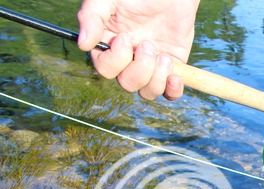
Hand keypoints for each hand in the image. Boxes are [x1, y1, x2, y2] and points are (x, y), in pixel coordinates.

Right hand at [77, 0, 199, 99]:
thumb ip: (92, 17)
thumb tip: (83, 44)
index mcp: (110, 46)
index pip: (106, 69)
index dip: (116, 59)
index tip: (125, 38)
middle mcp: (129, 60)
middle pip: (128, 84)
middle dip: (140, 68)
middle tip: (148, 44)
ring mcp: (151, 66)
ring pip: (148, 91)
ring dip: (156, 78)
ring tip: (164, 57)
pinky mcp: (172, 68)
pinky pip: (170, 93)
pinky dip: (173, 91)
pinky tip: (175, 78)